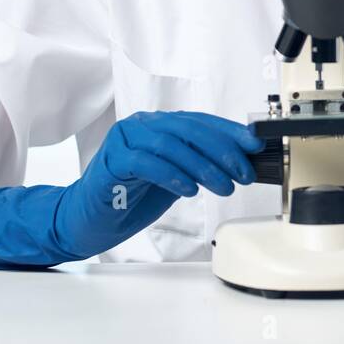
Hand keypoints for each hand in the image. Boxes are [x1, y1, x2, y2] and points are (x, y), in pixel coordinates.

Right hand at [0, 111, 264, 267]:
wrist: (88, 221)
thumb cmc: (132, 197)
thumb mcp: (176, 178)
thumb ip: (200, 164)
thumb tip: (241, 162)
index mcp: (158, 125)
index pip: (201, 122)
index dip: (230, 132)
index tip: (255, 146)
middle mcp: (141, 126)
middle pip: (188, 129)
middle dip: (222, 151)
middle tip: (242, 172)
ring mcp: (124, 141)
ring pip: (171, 144)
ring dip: (203, 166)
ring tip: (223, 187)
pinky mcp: (111, 162)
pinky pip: (146, 162)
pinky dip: (171, 174)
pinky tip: (188, 189)